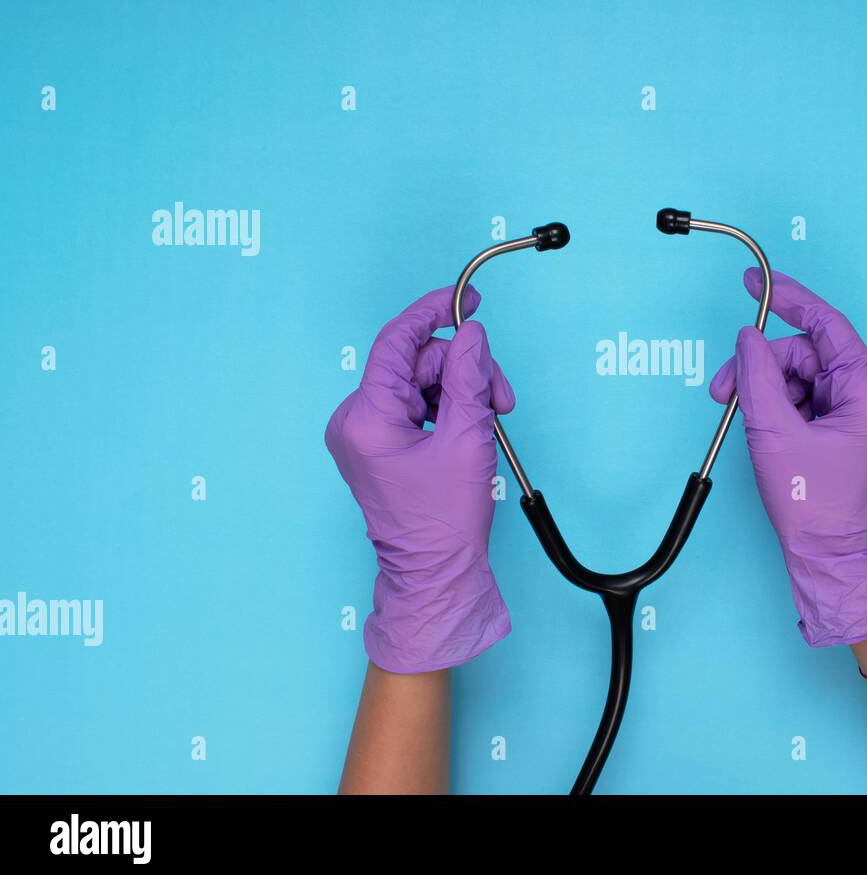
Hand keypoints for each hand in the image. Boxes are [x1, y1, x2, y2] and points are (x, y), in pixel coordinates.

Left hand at [325, 285, 515, 672]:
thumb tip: (472, 335)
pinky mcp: (381, 444)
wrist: (435, 575)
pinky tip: (470, 429)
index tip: (467, 298)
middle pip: (417, 363)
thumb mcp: (468, 440)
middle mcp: (357, 421)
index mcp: (366, 417)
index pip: (397, 341)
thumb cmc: (444, 523)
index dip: (434, 312)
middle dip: (464, 371)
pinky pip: (418, 405)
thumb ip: (471, 379)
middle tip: (501, 398)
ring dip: (462, 392)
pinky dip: (449, 409)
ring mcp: (367, 434)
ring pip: (422, 383)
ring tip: (491, 420)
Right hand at [710, 268, 866, 645]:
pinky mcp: (846, 431)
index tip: (755, 282)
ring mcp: (861, 415)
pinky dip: (778, 408)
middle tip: (723, 390)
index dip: (788, 298)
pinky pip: (806, 401)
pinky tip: (762, 430)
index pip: (827, 325)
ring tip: (741, 417)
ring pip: (802, 378)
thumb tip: (749, 339)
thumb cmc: (812, 504)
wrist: (829, 558)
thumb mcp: (774, 432)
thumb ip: (758, 376)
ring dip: (766, 390)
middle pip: (806, 355)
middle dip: (762, 367)